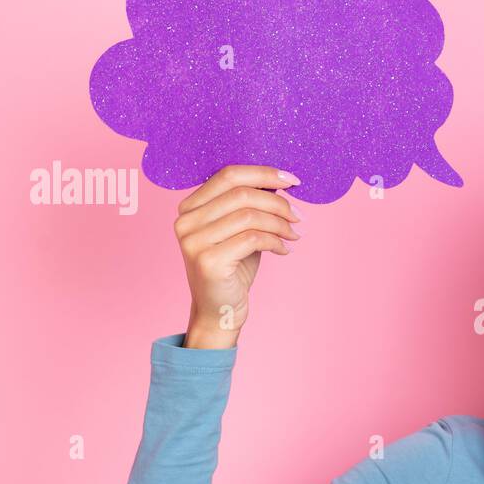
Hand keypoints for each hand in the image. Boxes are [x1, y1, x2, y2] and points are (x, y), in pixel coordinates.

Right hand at [174, 165, 302, 348]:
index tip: (292, 180)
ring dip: (280, 224)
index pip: (228, 175)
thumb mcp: (240, 229)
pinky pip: (252, 239)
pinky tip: (284, 250)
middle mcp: (185, 221)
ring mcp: (193, 241)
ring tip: (293, 234)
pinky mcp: (208, 261)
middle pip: (241, 194)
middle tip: (298, 216)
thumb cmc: (232, 268)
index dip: (263, 173)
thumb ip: (250, 205)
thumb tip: (278, 181)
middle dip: (278, 203)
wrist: (219, 310)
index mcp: (190, 207)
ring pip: (249, 216)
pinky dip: (275, 241)